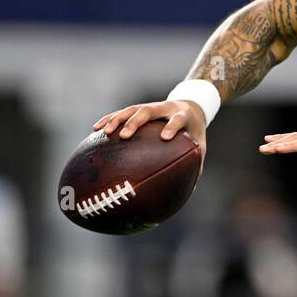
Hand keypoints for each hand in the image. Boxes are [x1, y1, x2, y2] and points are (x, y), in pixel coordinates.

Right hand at [93, 99, 208, 155]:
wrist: (193, 106)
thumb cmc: (195, 132)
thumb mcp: (200, 144)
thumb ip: (196, 163)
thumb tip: (189, 190)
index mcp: (183, 115)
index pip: (178, 119)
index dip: (172, 126)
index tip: (165, 138)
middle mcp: (166, 107)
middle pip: (149, 110)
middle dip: (135, 122)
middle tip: (125, 136)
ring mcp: (152, 106)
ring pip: (133, 109)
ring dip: (118, 119)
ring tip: (105, 132)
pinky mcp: (141, 108)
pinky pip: (123, 112)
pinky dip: (110, 118)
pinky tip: (97, 128)